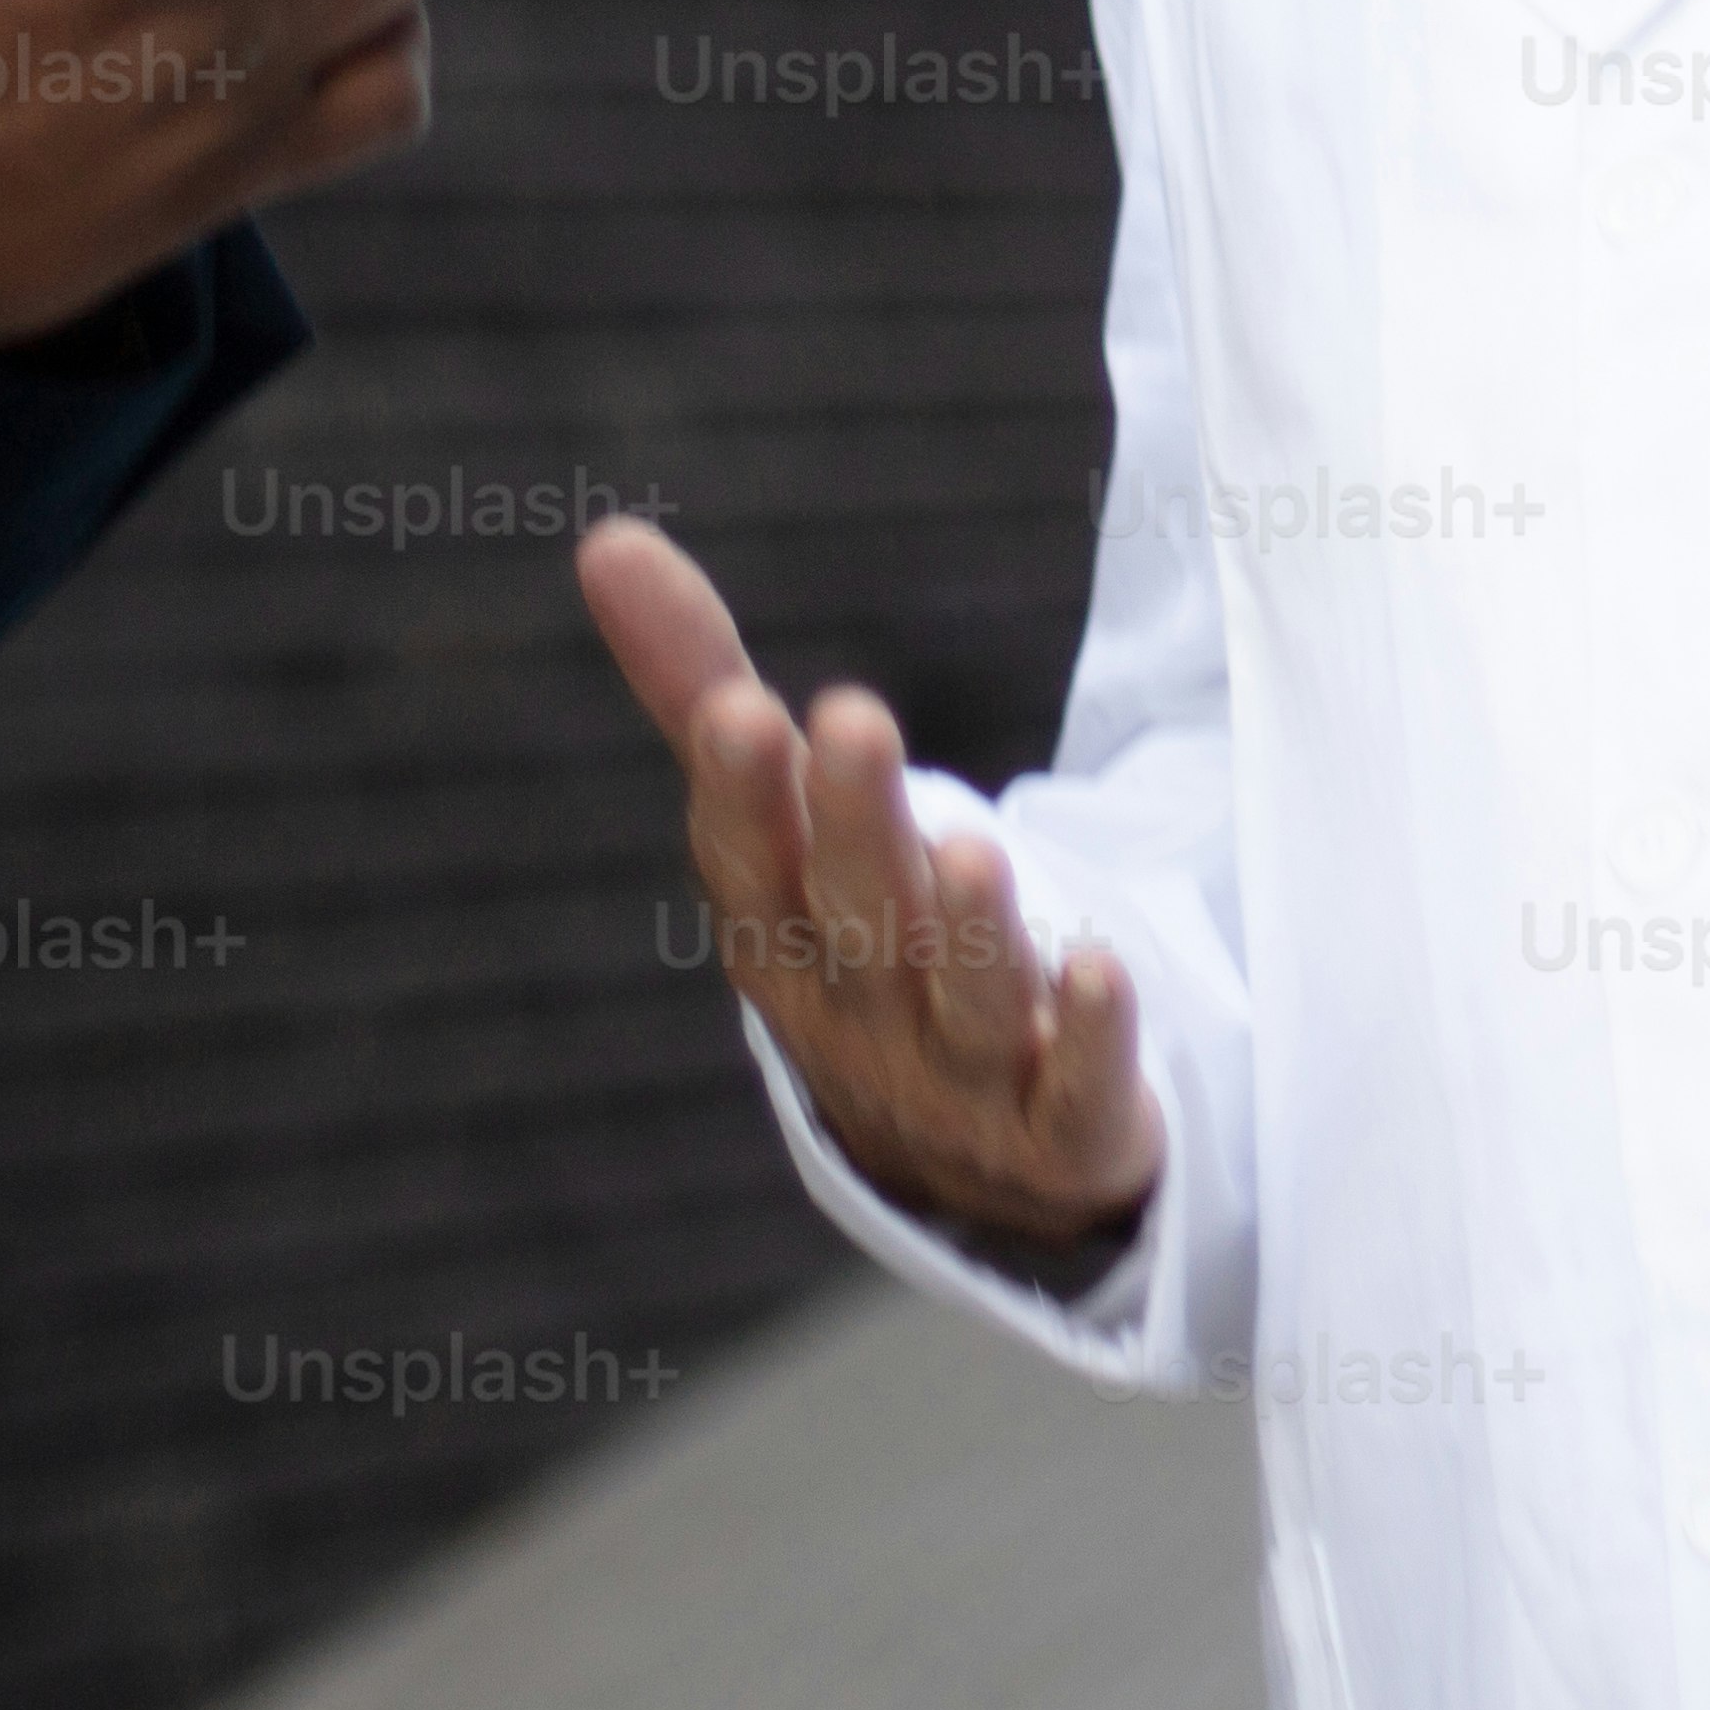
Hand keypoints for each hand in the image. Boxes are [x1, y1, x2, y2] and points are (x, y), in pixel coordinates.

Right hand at [580, 517, 1160, 1281]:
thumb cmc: (860, 953)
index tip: (740, 709)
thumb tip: (607, 541)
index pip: (749, 866)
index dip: (741, 797)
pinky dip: (1089, 1035)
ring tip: (971, 853)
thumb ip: (703, 686)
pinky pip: (1077, 1090)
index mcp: (783, 937)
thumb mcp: (782, 833)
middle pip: (858, 917)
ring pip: (964, 1003)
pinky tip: (1103, 967)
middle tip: (852, 721)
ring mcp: (962, 1082)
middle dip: (854, 825)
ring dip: (966, 932)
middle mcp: (863, 1012)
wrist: (966, 1168)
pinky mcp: (1066, 1127)